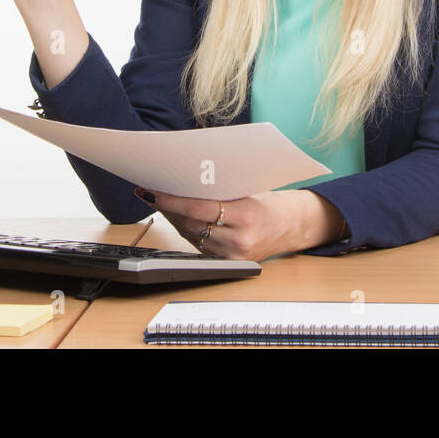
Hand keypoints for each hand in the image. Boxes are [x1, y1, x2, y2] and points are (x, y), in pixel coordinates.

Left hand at [133, 186, 343, 260]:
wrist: (290, 227)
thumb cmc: (267, 201)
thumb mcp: (248, 188)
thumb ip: (220, 187)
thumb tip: (182, 175)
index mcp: (247, 216)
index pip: (200, 208)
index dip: (172, 200)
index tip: (152, 190)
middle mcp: (240, 240)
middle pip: (190, 223)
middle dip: (167, 206)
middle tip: (149, 189)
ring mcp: (233, 255)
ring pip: (190, 235)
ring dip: (171, 217)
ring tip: (157, 199)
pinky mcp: (228, 263)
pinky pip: (197, 245)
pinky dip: (184, 228)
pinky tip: (174, 215)